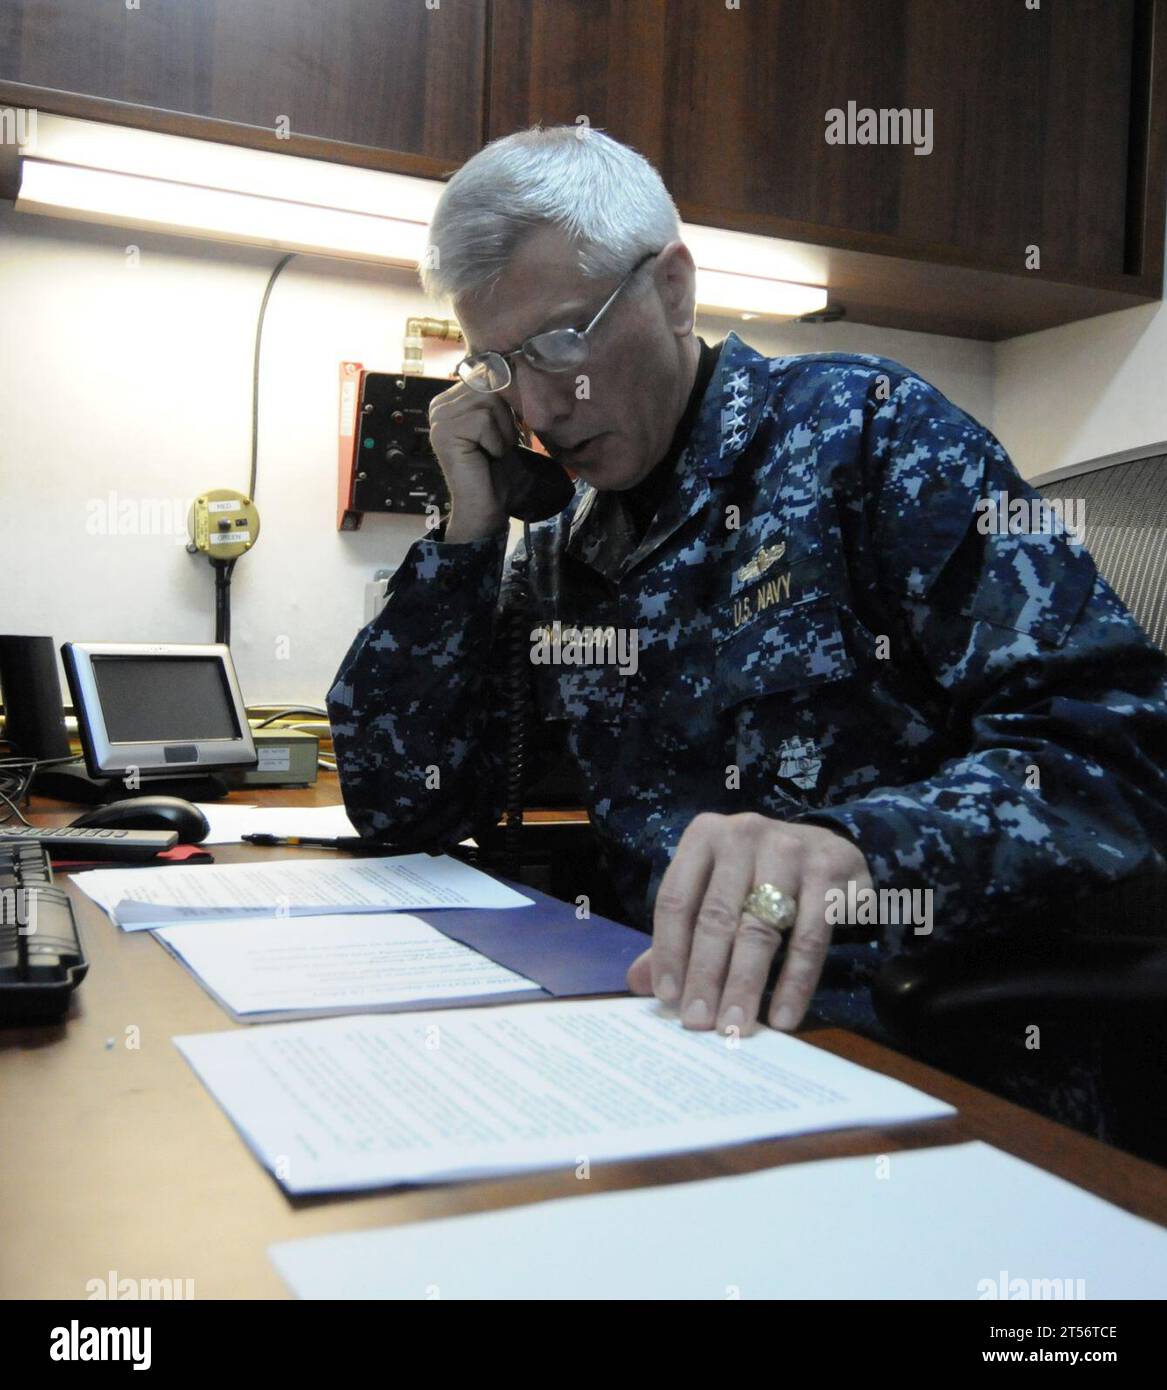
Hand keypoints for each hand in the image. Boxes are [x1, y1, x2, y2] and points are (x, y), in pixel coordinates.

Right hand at [427, 379, 516, 541]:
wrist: (486, 506)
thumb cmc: (497, 469)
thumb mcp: (502, 424)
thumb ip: (501, 396)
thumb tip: (511, 363)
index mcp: (451, 399)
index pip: (488, 376)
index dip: (506, 404)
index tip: (503, 432)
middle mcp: (439, 405)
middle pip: (490, 386)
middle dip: (505, 418)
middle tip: (497, 445)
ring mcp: (438, 418)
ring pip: (489, 402)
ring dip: (502, 431)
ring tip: (492, 451)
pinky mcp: (443, 432)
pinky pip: (484, 420)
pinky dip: (495, 441)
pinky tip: (486, 457)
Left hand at [626, 812, 872, 1034]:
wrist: (832, 851)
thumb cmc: (761, 875)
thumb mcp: (718, 891)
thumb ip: (681, 933)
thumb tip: (638, 982)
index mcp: (704, 836)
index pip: (676, 899)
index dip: (668, 951)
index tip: (667, 998)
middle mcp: (743, 834)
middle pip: (716, 916)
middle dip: (705, 976)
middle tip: (700, 1023)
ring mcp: (789, 849)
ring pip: (759, 928)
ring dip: (745, 983)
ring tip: (736, 1025)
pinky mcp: (828, 871)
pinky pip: (808, 937)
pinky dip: (794, 982)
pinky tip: (782, 1016)